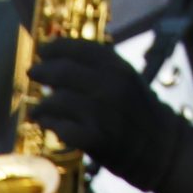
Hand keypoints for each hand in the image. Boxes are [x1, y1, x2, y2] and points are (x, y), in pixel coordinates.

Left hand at [27, 38, 183, 186]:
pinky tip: (46, 124)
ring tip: (37, 108)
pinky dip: (50, 125)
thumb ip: (100, 68)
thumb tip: (63, 57)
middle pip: (64, 71)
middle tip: (32, 72)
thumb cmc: (138, 110)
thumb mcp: (127, 79)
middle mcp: (111, 86)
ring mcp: (103, 113)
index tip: (44, 48)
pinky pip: (61, 128)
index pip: (82, 48)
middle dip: (43, 71)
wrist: (160, 145)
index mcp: (120, 68)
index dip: (58, 46)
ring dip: (42, 104)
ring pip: (58, 100)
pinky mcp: (96, 139)